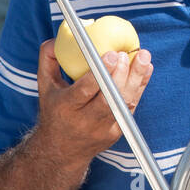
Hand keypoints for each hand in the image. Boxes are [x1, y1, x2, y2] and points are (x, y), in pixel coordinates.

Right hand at [34, 39, 153, 168]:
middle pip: (108, 98)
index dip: (100, 73)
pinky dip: (140, 88)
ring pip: (123, 103)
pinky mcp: (116, 132)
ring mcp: (103, 129)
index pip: (85, 91)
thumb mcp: (44, 86)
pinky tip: (145, 70)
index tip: (112, 53)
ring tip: (143, 57)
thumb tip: (57, 38)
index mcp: (66, 107)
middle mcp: (85, 121)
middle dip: (121, 75)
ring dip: (136, 80)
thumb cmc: (54, 110)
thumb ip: (48, 59)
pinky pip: (130, 108)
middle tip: (126, 53)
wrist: (61, 151)